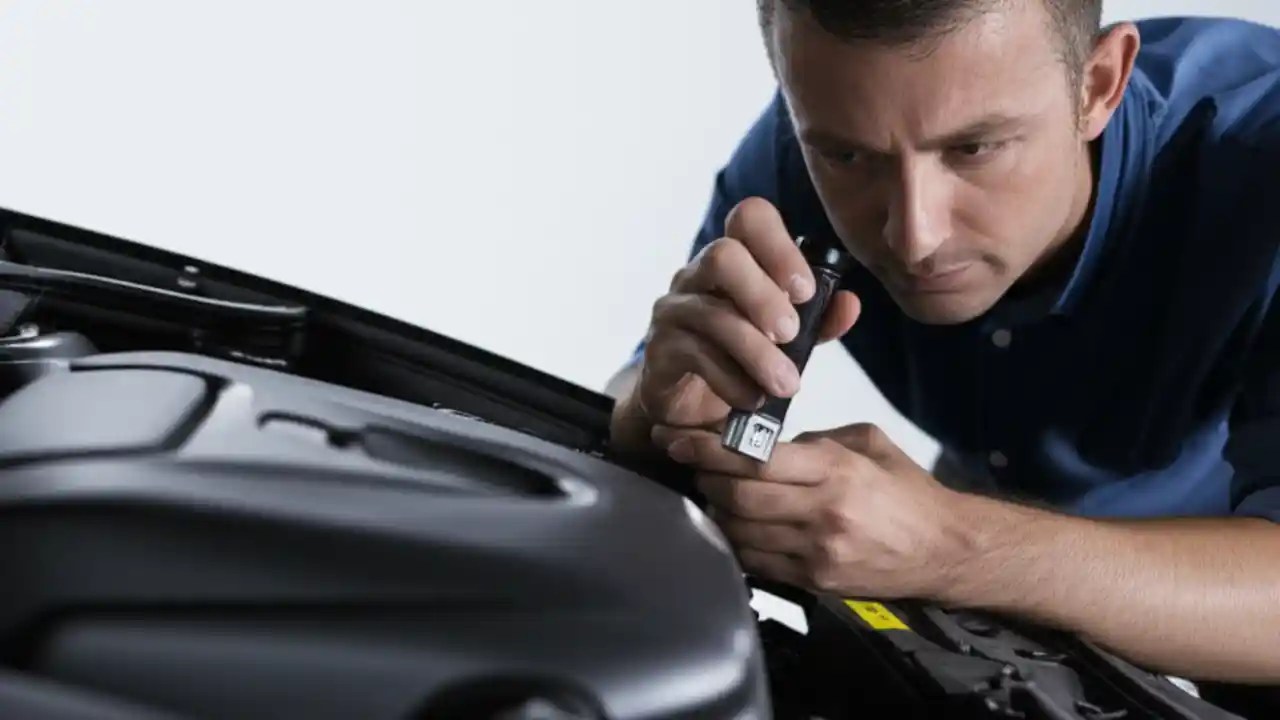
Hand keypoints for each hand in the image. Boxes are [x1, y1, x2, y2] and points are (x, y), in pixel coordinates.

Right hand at [610, 197, 860, 453]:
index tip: (805, 290)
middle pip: (723, 255)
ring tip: (786, 384)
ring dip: (756, 352)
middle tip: (791, 333)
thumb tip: (850, 304)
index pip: (749, 218)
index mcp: (733, 260)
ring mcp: (674, 310)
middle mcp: (697, 275)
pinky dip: (732, 381)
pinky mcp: (659, 349)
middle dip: (763, 295)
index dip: (780, 246)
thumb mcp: (786, 340)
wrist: (690, 409)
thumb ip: (818, 320)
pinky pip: (696, 356)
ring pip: (713, 314)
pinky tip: (754, 398)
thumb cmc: (739, 359)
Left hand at [652, 422, 965, 599]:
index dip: (709, 448)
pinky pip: (756, 561)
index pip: (755, 458)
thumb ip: (816, 441)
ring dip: (716, 510)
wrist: (945, 549)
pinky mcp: (815, 580)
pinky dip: (736, 542)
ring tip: (711, 493)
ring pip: (740, 530)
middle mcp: (823, 511)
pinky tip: (733, 526)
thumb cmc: (907, 492)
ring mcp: (817, 551)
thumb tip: (768, 444)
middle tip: (690, 463)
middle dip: (705, 477)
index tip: (679, 439)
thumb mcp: (867, 444)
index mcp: (835, 469)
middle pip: (739, 495)